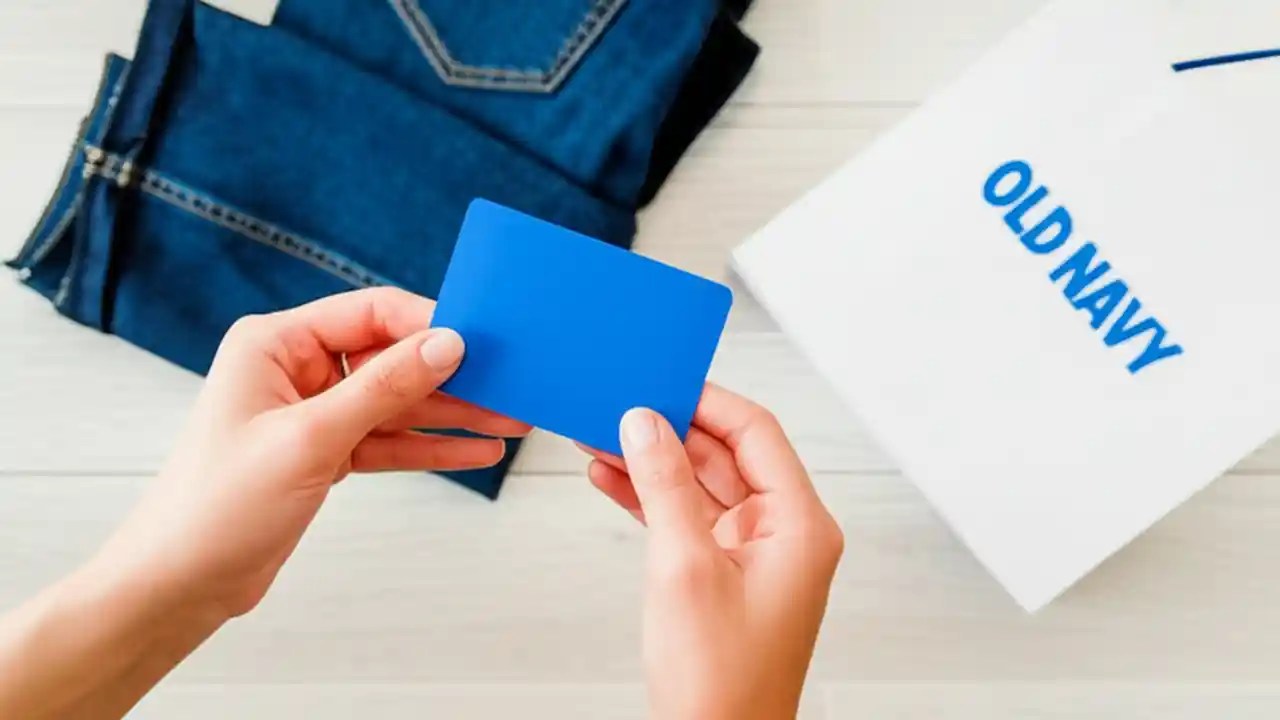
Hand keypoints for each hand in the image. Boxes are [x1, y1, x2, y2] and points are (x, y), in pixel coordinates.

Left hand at [96, 287, 528, 617]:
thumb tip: (446, 345)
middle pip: (392, 358)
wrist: (180, 583)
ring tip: (511, 420)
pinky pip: (389, 440)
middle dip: (452, 376)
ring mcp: (313, 412)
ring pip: (398, 403)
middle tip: (510, 384)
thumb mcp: (309, 439)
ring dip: (452, 414)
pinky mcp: (325, 453)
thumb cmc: (218, 505)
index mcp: (275, 344)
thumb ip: (383, 388)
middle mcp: (295, 369)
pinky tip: (476, 449)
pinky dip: (430, 446)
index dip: (427, 324)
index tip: (481, 341)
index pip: (369, 313)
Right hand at [582, 386, 843, 719]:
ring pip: (701, 485)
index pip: (756, 433)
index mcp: (800, 525)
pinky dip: (651, 499)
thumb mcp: (684, 567)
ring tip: (600, 438)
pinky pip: (688, 518)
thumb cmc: (720, 683)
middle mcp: (785, 533)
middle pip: (726, 455)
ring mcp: (755, 554)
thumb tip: (644, 423)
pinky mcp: (725, 574)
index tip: (659, 381)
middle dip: (668, 431)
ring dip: (652, 464)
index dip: (706, 401)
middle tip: (616, 407)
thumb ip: (665, 485)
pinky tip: (611, 478)